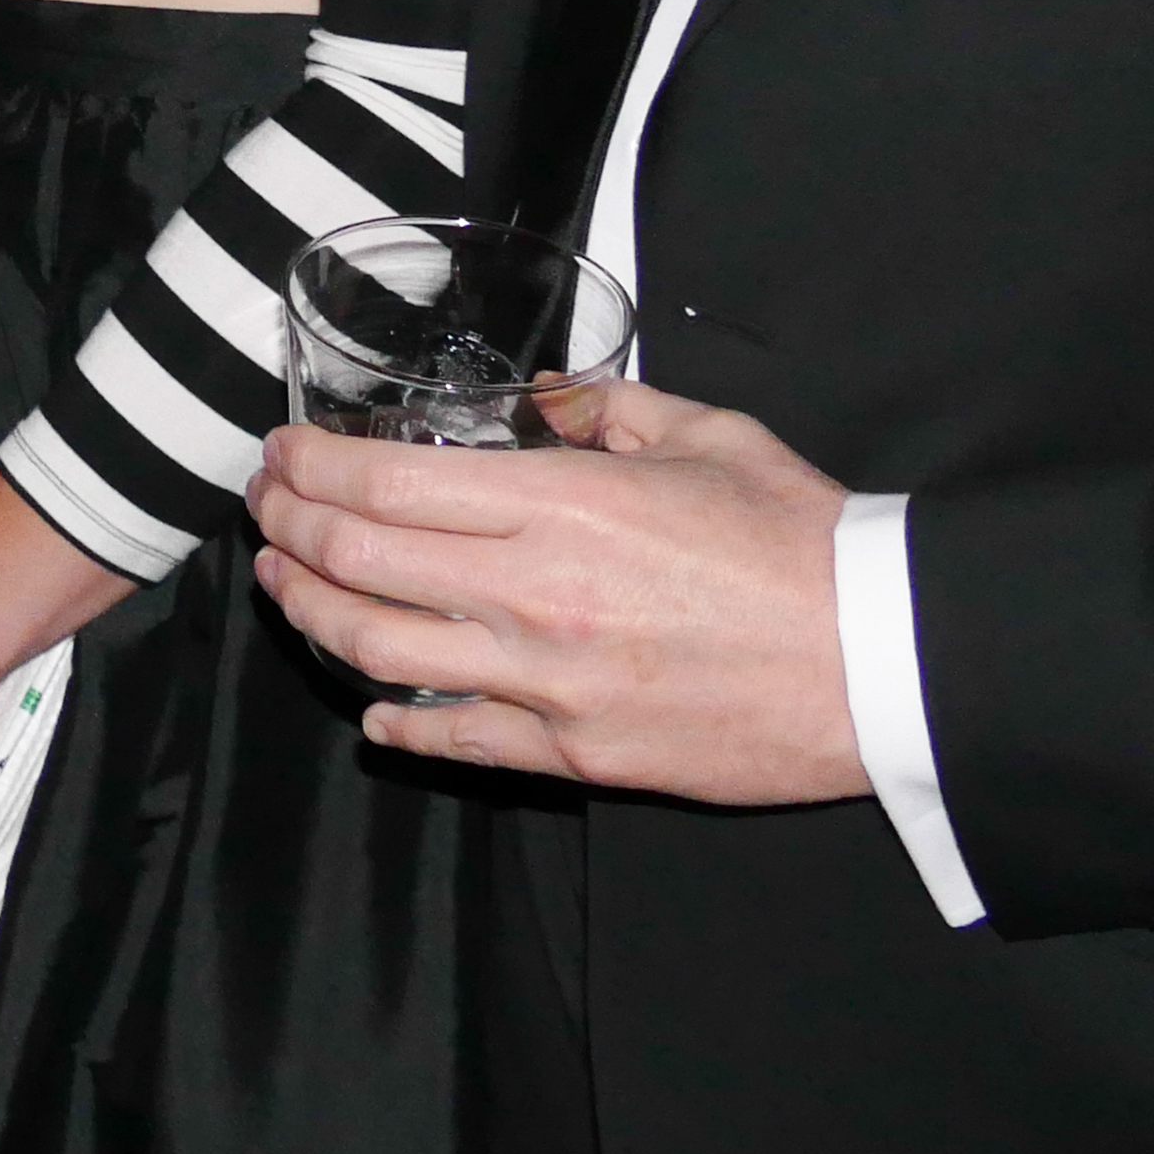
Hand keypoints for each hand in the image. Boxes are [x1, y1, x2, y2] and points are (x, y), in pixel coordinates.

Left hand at [246, 378, 862, 804]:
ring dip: (310, 612)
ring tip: (285, 582)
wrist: (887, 664)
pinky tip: (370, 700)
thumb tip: (542, 397)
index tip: (279, 453)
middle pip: (357, 561)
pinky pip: (454, 741)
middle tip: (266, 506)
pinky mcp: (576, 755)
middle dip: (288, 527)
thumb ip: (607, 409)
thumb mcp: (708, 435)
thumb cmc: (802, 541)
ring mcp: (548, 683)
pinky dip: (394, 719)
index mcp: (564, 503)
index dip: (310, 467)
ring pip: (377, 652)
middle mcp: (536, 594)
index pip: (386, 483)